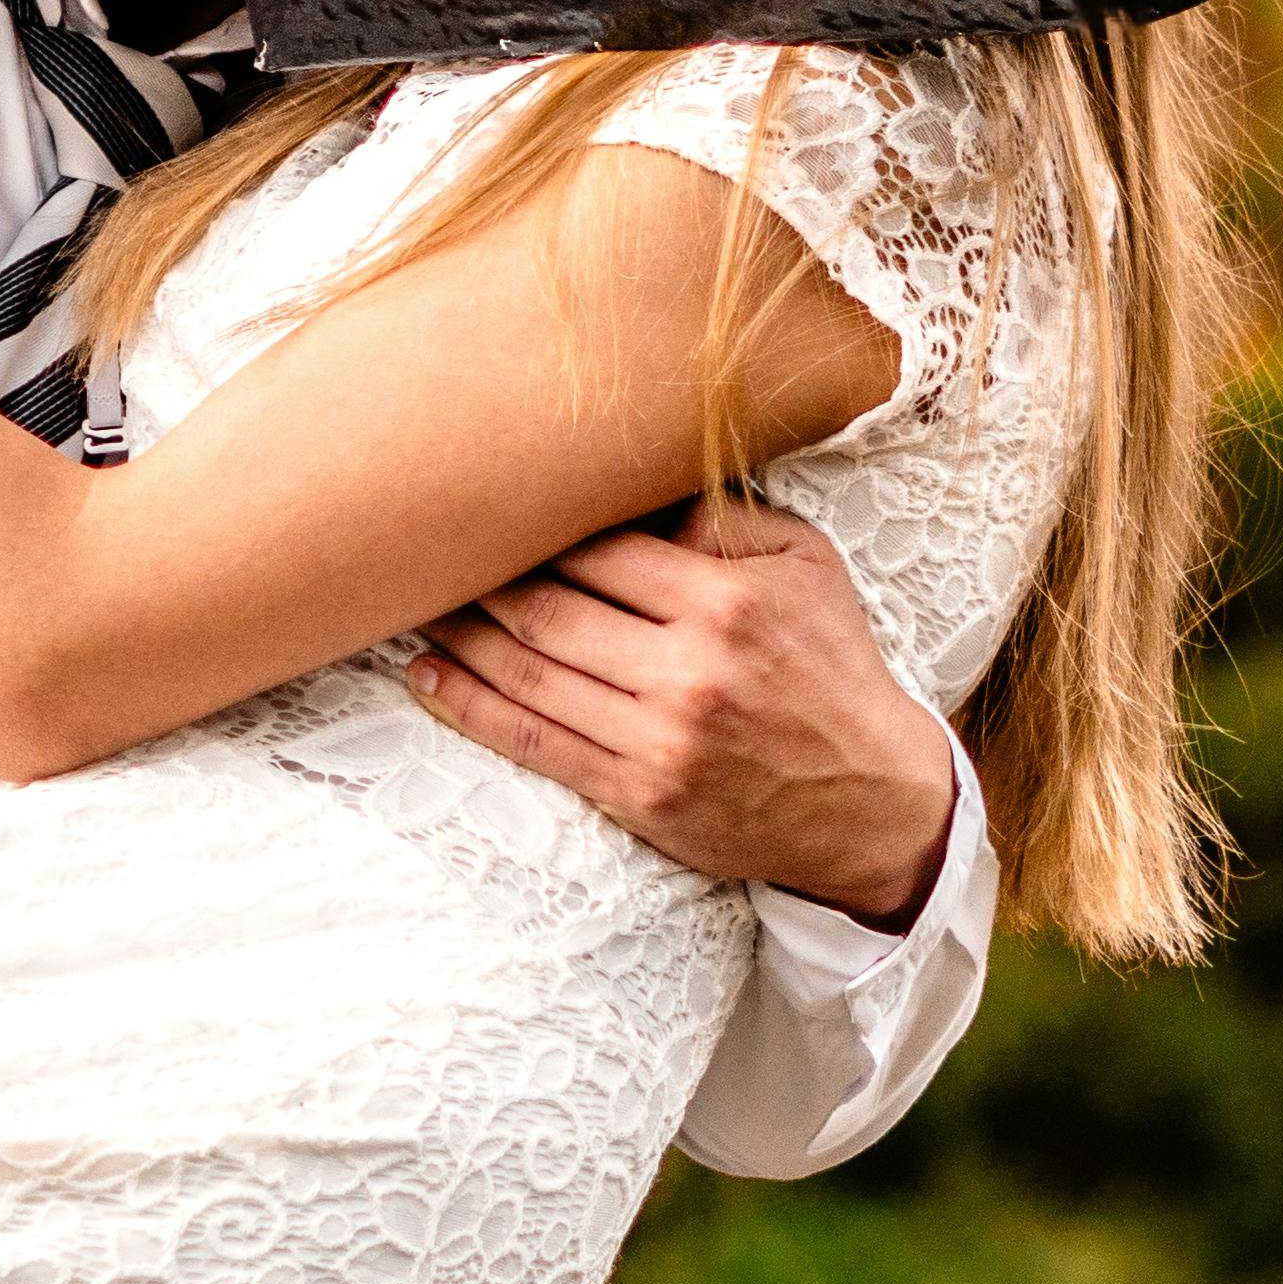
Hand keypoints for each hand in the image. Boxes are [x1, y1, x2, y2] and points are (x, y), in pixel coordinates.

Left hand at [403, 495, 957, 923]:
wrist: (871, 798)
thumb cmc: (829, 666)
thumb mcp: (803, 568)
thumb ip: (719, 520)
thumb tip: (631, 485)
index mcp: (725, 602)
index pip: (598, 550)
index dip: (534, 530)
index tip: (485, 507)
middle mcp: (688, 671)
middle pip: (547, 610)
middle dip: (478, 578)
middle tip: (425, 550)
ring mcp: (658, 738)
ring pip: (528, 675)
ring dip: (459, 637)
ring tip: (411, 604)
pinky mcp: (638, 793)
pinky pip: (533, 741)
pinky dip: (469, 707)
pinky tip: (427, 677)